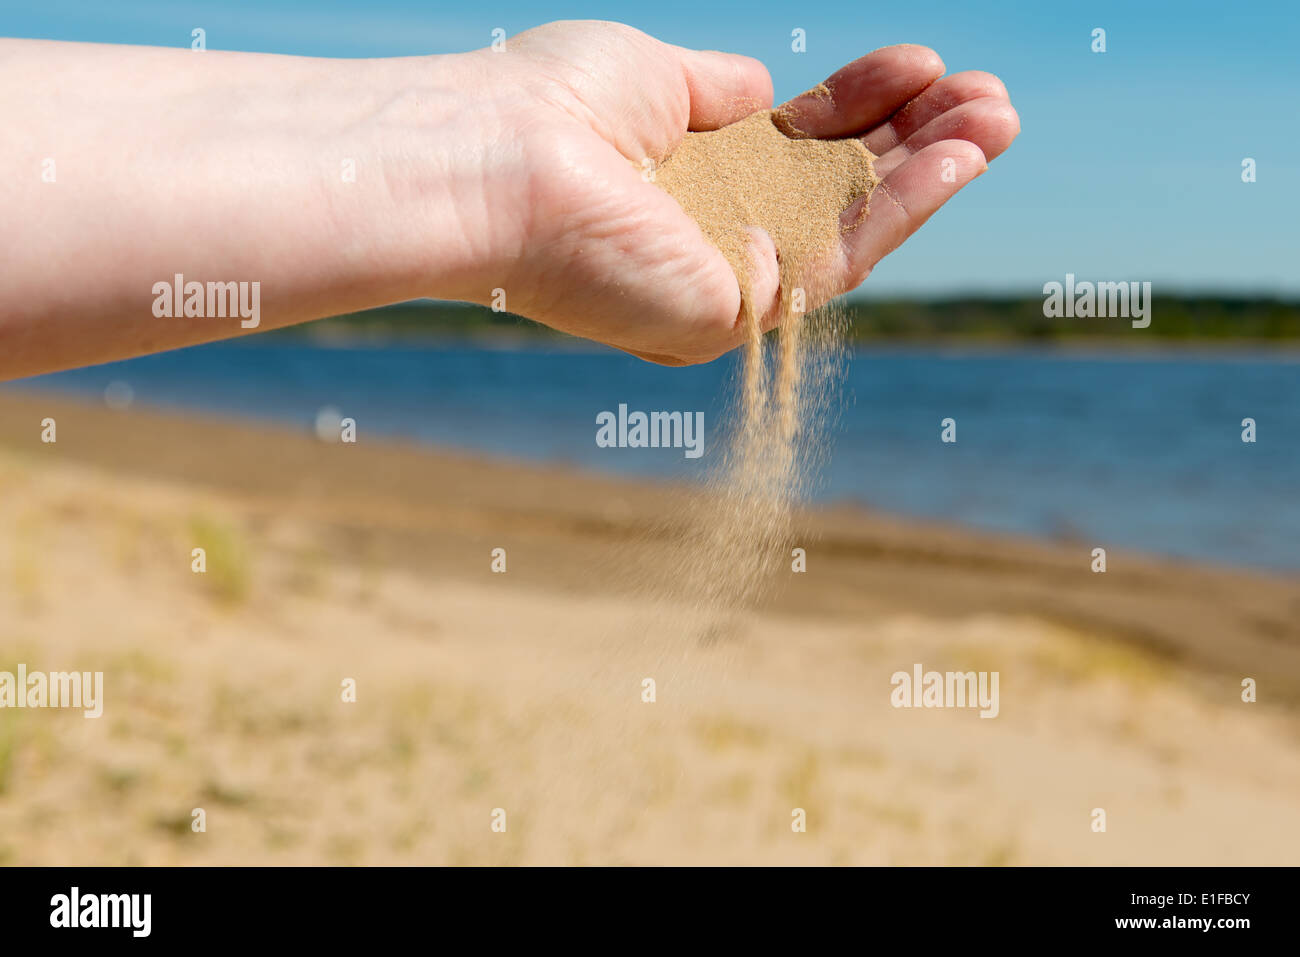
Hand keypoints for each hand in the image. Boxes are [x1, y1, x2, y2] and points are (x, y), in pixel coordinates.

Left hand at [465, 21, 1018, 363]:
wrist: (498, 160)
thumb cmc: (550, 108)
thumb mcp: (655, 77)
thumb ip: (722, 94)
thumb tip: (764, 89)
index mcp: (688, 182)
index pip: (794, 149)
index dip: (859, 107)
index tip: (917, 66)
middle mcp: (711, 240)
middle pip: (833, 194)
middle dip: (913, 144)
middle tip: (990, 99)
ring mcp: (723, 284)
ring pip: (849, 230)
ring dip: (929, 175)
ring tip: (1000, 118)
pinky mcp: (733, 316)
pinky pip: (836, 260)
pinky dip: (901, 207)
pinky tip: (957, 157)